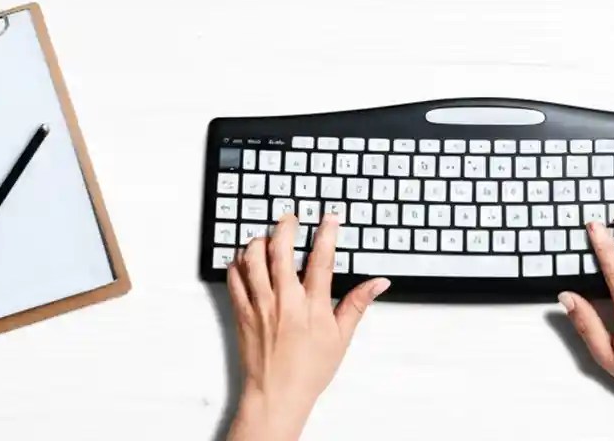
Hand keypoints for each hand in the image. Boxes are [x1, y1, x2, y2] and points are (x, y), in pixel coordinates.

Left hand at [225, 214, 390, 440]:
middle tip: (290, 218)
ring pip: (253, 260)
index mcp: (312, 306)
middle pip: (281, 251)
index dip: (326, 234)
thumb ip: (357, 304)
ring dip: (259, 241)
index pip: (321, 260)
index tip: (328, 218)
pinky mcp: (242, 313)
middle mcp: (285, 301)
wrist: (276, 395)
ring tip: (267, 237)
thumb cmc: (309, 370)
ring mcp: (260, 306)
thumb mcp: (342, 337)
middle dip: (286, 227)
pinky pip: (234, 279)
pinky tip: (245, 259)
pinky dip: (238, 263)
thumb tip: (378, 284)